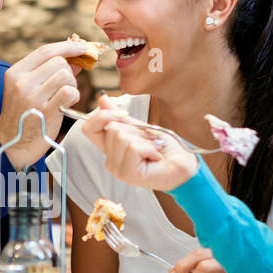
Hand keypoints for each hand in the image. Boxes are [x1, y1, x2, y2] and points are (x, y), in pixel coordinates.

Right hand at [0, 40, 86, 167]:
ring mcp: (32, 96)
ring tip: (64, 97)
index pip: (45, 51)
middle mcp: (22, 82)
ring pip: (65, 75)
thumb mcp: (28, 89)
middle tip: (65, 86)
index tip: (81, 47)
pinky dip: (73, 97)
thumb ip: (48, 72)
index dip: (66, 47)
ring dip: (71, 85)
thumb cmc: (24, 116)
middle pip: (58, 62)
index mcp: (15, 73)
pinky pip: (69, 91)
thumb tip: (75, 58)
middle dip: (69, 72)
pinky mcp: (45, 110)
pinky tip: (66, 105)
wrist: (13, 144)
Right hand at [81, 94, 196, 190]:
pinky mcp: (127, 174)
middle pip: (112, 128)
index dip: (101, 116)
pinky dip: (150, 148)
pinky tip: (155, 157)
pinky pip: (133, 147)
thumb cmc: (165, 149)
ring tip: (153, 150)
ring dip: (144, 139)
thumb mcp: (140, 128)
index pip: (89, 129)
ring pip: (122, 136)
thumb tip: (102, 98)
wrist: (183, 165)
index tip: (123, 113)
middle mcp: (110, 160)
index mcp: (110, 149)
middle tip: (149, 142)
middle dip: (136, 130)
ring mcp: (117, 169)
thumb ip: (120, 117)